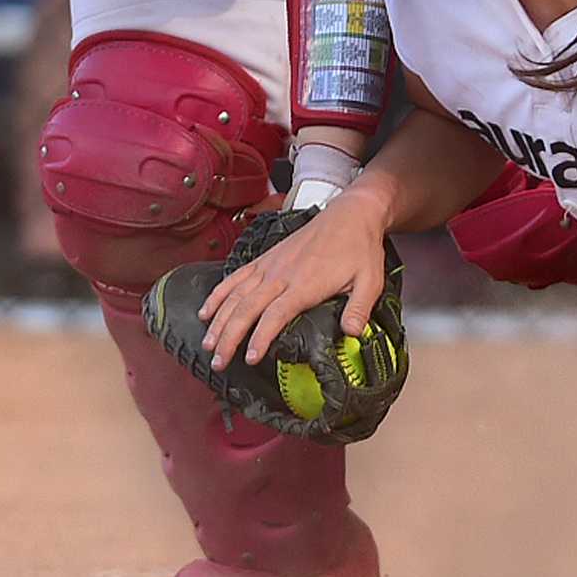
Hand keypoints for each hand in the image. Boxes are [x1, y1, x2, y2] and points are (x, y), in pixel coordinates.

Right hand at [199, 186, 391, 368]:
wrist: (351, 214)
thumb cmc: (359, 248)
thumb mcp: (370, 280)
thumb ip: (359, 308)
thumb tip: (353, 334)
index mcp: (305, 283)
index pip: (275, 314)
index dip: (260, 337)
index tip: (250, 358)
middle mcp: (281, 274)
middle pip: (247, 308)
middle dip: (228, 336)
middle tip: (218, 362)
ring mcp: (270, 265)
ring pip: (236, 294)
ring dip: (218, 320)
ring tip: (207, 344)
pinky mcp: (266, 258)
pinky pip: (236, 277)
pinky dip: (219, 293)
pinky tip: (206, 310)